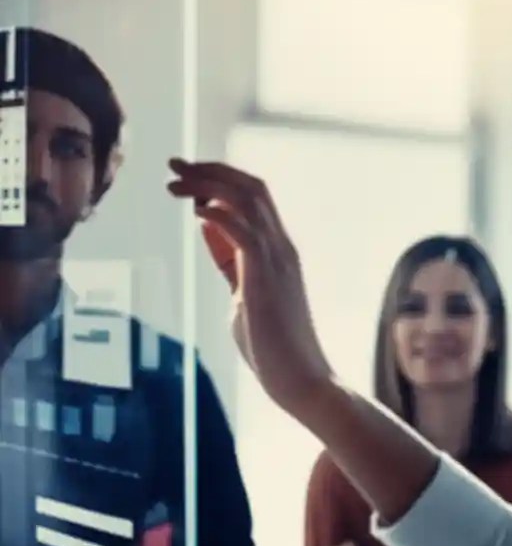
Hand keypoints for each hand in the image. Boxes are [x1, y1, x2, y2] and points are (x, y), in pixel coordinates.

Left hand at [167, 159, 333, 407]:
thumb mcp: (243, 294)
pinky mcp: (266, 279)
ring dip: (208, 185)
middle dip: (211, 170)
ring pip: (248, 201)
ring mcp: (278, 261)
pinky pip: (245, 232)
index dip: (218, 180)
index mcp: (278, 251)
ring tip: (175, 182)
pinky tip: (196, 211)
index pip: (252, 198)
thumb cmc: (273, 347)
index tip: (183, 175)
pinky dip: (220, 215)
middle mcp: (282, 248)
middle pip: (252, 188)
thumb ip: (230, 262)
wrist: (302, 380)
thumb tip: (209, 230)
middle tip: (174, 164)